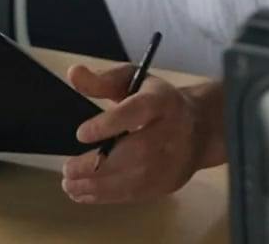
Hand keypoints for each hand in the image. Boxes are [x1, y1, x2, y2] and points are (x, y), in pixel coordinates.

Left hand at [60, 63, 224, 203]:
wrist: (201, 128)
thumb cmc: (158, 102)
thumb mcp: (134, 82)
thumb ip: (103, 81)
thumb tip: (73, 73)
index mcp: (163, 101)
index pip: (139, 110)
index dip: (111, 123)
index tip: (80, 134)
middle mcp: (172, 131)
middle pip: (137, 151)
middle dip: (98, 163)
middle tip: (68, 168)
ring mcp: (173, 161)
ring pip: (134, 178)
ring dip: (96, 185)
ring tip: (69, 184)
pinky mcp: (168, 183)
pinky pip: (134, 194)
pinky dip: (105, 196)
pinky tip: (83, 192)